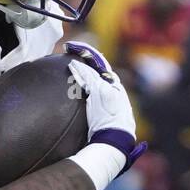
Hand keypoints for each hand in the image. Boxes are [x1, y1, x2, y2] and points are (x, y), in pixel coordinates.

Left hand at [65, 41, 145, 170]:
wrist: (115, 141)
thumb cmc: (112, 137)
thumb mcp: (111, 124)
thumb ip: (105, 115)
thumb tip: (97, 120)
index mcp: (119, 94)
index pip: (107, 74)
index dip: (97, 66)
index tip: (87, 61)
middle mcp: (115, 89)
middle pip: (102, 66)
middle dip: (89, 55)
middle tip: (78, 48)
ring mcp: (108, 90)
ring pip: (93, 69)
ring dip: (81, 59)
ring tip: (71, 51)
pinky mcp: (100, 93)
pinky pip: (88, 77)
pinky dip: (79, 69)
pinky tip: (70, 64)